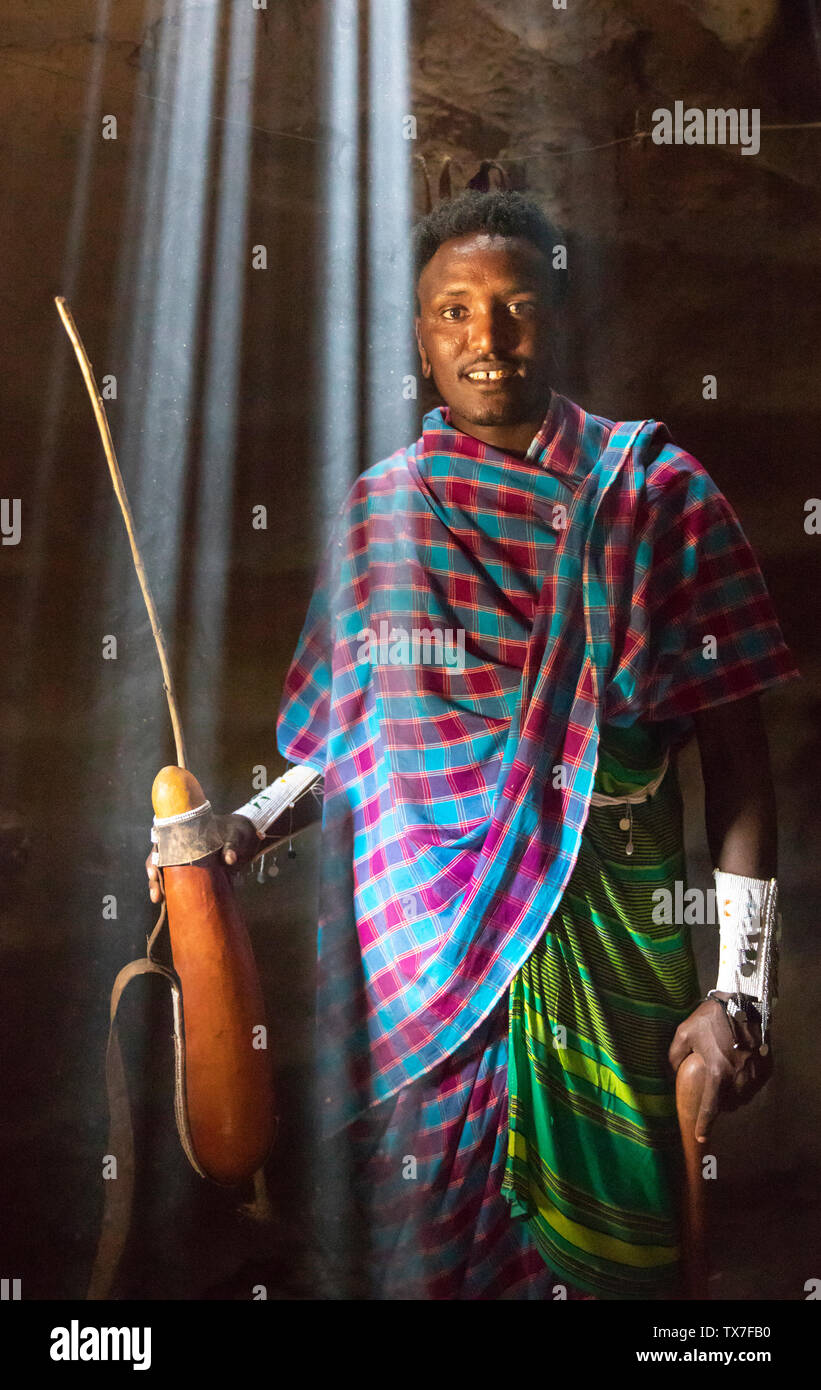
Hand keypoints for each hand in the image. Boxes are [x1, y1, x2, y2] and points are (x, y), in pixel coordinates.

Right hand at [145, 813, 260, 903]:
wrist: (241, 838)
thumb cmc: (232, 832)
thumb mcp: (233, 836)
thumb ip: (231, 846)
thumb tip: (230, 859)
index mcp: (184, 833)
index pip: (161, 844)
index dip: (154, 858)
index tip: (154, 871)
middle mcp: (179, 847)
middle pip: (158, 862)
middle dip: (154, 878)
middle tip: (156, 894)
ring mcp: (183, 861)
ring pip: (162, 874)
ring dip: (158, 887)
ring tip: (157, 899)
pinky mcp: (191, 872)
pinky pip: (176, 882)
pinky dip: (170, 892)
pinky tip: (167, 903)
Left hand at [668, 996, 773, 1143]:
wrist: (741, 1003)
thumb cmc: (710, 1018)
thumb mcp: (684, 1033)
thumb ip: (675, 1056)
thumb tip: (673, 1072)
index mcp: (717, 1073)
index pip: (710, 1108)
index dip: (704, 1126)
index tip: (700, 1138)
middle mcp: (739, 1078)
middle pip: (729, 1105)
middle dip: (720, 1106)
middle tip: (711, 1096)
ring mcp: (755, 1074)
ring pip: (744, 1098)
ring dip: (733, 1097)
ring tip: (724, 1086)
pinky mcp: (766, 1067)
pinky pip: (755, 1086)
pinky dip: (746, 1086)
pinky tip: (738, 1075)